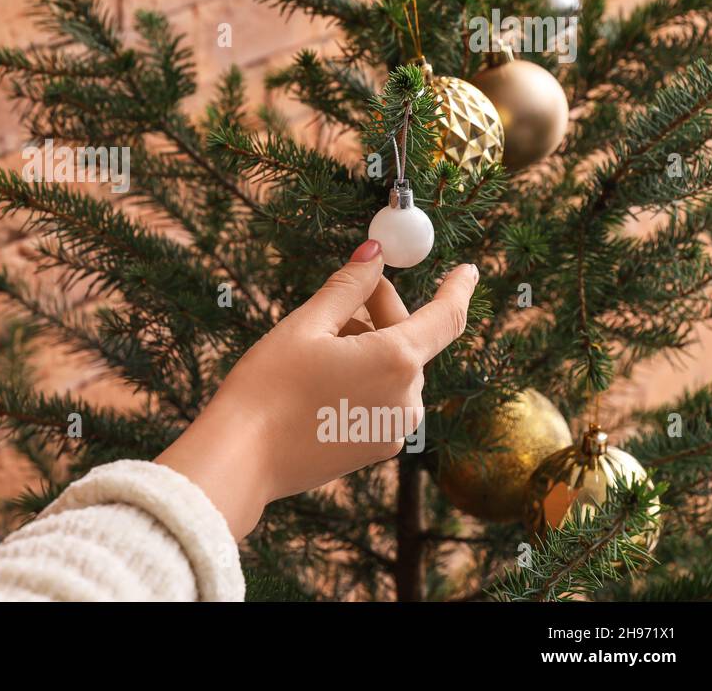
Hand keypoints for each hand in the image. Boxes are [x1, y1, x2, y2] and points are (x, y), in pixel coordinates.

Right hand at [155, 239, 477, 539]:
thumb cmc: (268, 387)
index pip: (446, 317)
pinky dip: (363, 380)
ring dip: (368, 348)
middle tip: (346, 294)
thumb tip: (375, 252)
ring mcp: (395, 428)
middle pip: (410, 340)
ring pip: (394, 371)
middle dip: (382, 313)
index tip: (468, 270)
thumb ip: (348, 287)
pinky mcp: (378, 448)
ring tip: (316, 346)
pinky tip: (319, 381)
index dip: (458, 288)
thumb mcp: (305, 324)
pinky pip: (383, 399)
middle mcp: (407, 398)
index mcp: (396, 360)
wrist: (242, 459)